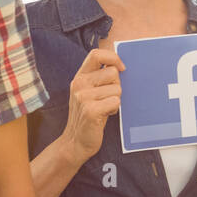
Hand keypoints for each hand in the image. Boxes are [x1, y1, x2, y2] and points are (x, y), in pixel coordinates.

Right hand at [62, 48, 123, 165]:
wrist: (75, 142)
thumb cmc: (88, 116)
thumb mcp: (88, 92)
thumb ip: (99, 78)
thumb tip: (120, 66)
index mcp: (80, 76)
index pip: (96, 54)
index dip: (113, 58)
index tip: (121, 68)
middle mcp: (79, 84)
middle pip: (113, 73)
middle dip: (117, 86)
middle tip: (107, 99)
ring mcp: (83, 97)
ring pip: (117, 89)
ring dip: (115, 100)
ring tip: (104, 109)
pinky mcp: (90, 110)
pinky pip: (116, 102)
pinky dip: (115, 110)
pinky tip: (105, 115)